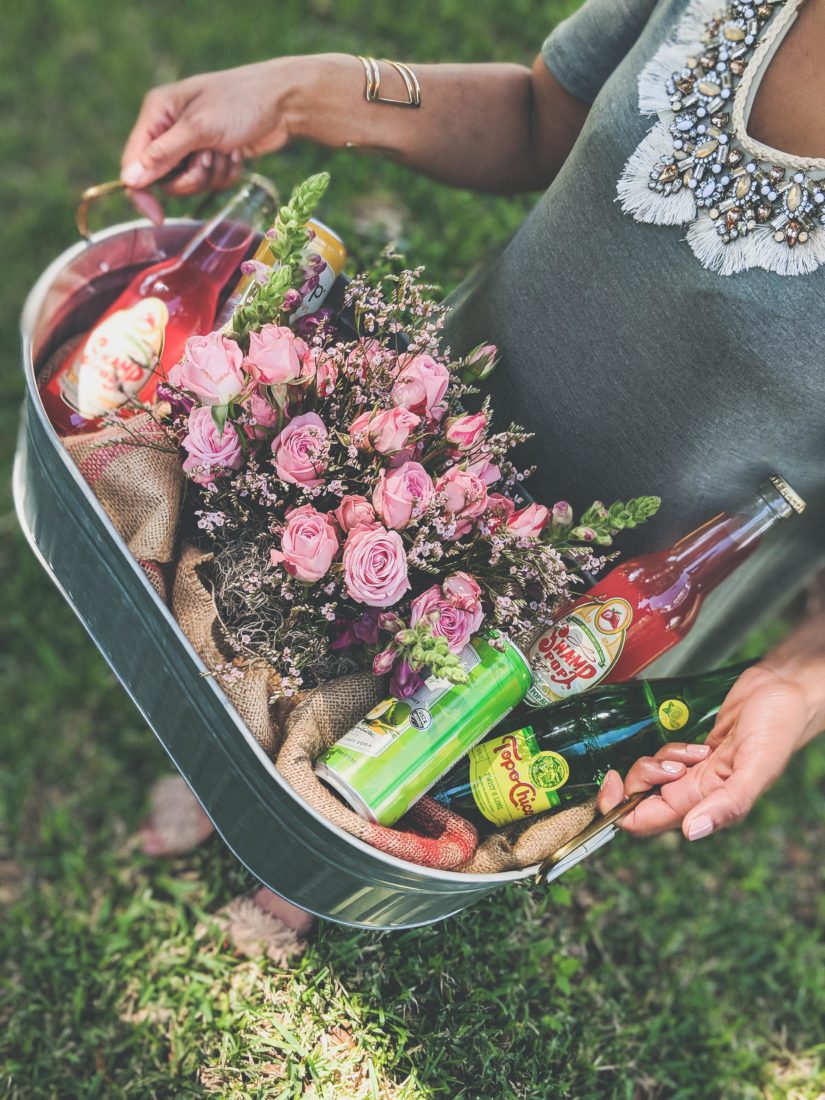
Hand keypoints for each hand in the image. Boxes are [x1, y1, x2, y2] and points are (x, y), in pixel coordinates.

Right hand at [119, 57, 308, 219]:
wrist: (283, 102)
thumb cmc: (240, 102)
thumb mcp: (199, 128)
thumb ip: (163, 155)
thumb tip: (130, 179)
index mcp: (158, 113)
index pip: (134, 162)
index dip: (141, 191)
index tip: (156, 217)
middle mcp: (171, 129)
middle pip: (166, 179)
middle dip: (192, 176)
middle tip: (209, 156)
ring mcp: (193, 145)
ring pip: (192, 184)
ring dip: (214, 174)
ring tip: (227, 148)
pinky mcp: (215, 157)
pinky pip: (213, 183)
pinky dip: (227, 172)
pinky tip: (238, 152)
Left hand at [597, 664, 821, 841]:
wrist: (785, 690)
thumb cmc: (779, 725)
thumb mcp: (757, 766)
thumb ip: (728, 803)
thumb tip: (691, 832)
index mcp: (707, 804)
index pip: (646, 824)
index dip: (620, 810)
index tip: (614, 781)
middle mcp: (698, 794)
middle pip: (642, 800)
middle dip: (640, 777)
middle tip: (670, 760)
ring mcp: (697, 774)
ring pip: (652, 778)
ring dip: (657, 761)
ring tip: (691, 749)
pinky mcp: (696, 754)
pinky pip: (665, 759)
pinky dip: (668, 749)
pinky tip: (695, 743)